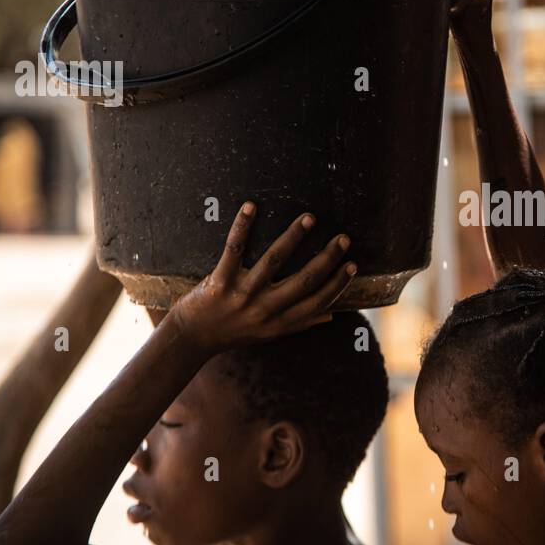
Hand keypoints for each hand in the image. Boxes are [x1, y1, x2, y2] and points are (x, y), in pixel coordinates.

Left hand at [168, 202, 355, 354]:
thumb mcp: (269, 333)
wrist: (191, 338)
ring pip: (273, 261)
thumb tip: (331, 315)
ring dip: (293, 237)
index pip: (317, 302)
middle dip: (326, 258)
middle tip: (343, 238)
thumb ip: (299, 322)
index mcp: (279, 322)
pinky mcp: (219, 282)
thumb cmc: (233, 333)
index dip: (337, 284)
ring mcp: (242, 295)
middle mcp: (264, 310)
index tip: (352, 265)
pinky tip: (252, 207)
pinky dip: (243, 227)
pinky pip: (233, 250)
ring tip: (309, 219)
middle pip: (303, 281)